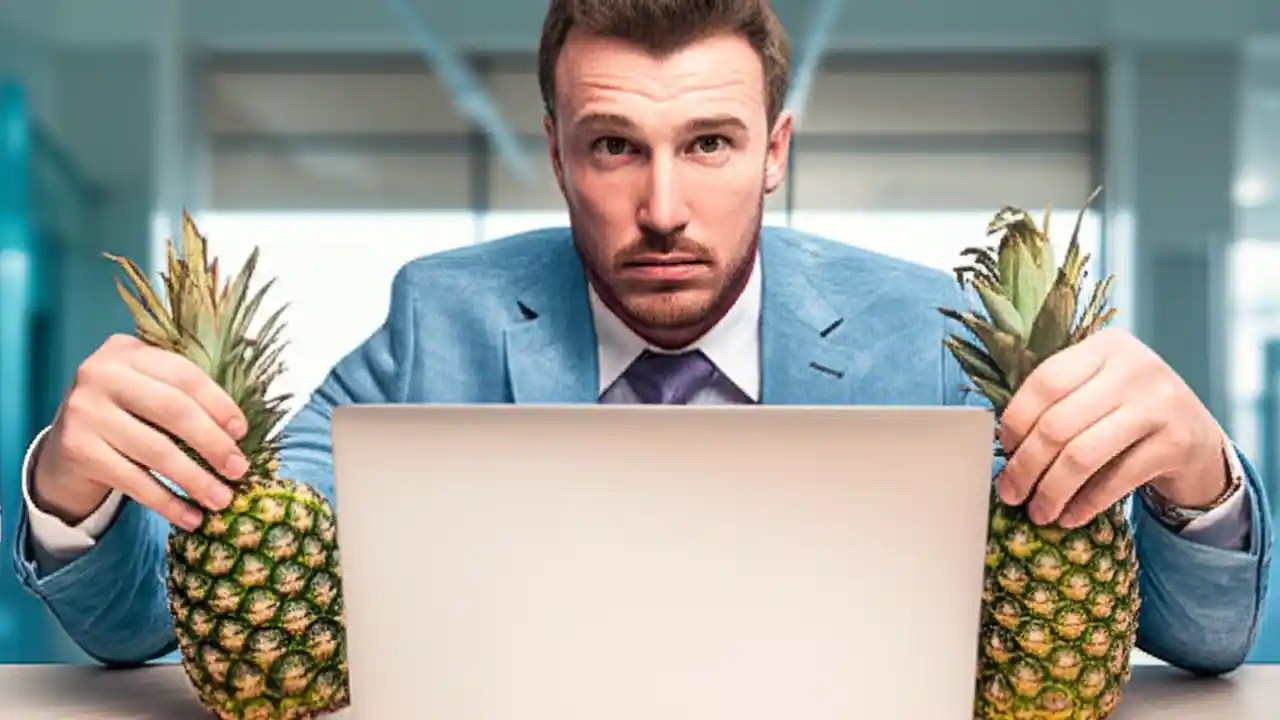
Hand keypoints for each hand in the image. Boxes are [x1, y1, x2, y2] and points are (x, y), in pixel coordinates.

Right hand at [32, 334, 248, 530]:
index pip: (184, 375)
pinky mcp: (77, 449)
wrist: (65, 450)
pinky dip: (168, 503)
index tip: (241, 432)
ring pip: (156, 450)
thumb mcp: (147, 393)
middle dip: (212, 443)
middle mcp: (101, 374)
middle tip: (239, 470)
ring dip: (195, 480)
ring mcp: (85, 411)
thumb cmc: (125, 417)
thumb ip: (184, 399)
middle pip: (172, 410)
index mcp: (127, 351)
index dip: (219, 404)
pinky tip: (191, 517)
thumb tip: (238, 435)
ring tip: (222, 499)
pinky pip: (135, 481)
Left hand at [995, 327, 1229, 528]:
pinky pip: (1115, 481)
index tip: (1004, 451)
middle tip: (1011, 493)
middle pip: (1058, 424)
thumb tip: (1003, 450)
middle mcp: (1136, 368)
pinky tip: (1069, 517)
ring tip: (1038, 512)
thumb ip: (1058, 404)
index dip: (1016, 422)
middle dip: (1026, 466)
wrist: (1198, 438)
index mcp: (1107, 345)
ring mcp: (1160, 405)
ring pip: (1082, 456)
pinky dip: (1085, 504)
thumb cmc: (1130, 413)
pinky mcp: (1177, 443)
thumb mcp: (1098, 391)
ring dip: (1051, 491)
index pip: (1045, 383)